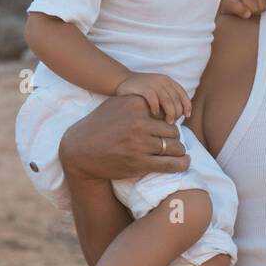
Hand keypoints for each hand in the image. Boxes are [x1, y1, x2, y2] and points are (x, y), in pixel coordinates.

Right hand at [58, 94, 189, 181]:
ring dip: (177, 150)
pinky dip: (181, 163)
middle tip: (170, 141)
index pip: (165, 111)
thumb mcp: (116, 105)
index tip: (163, 126)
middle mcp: (138, 123)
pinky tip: (185, 162)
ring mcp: (139, 143)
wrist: (79, 150)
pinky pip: (170, 164)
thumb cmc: (100, 126)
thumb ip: (139, 101)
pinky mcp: (139, 163)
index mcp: (135, 104)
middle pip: (172, 129)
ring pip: (174, 146)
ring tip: (176, 151)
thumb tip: (164, 103)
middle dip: (173, 137)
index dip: (167, 120)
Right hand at [114, 72, 191, 122]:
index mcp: (168, 81)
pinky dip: (156, 109)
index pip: (182, 94)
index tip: (186, 116)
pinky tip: (154, 115)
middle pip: (176, 99)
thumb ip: (168, 99)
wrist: (122, 81)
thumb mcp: (157, 91)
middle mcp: (163, 81)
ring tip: (168, 122)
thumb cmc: (141, 91)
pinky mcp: (144, 88)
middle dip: (177, 112)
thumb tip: (180, 115)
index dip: (186, 106)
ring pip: (168, 101)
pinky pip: (154, 100)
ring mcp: (153, 83)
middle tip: (173, 122)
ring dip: (170, 113)